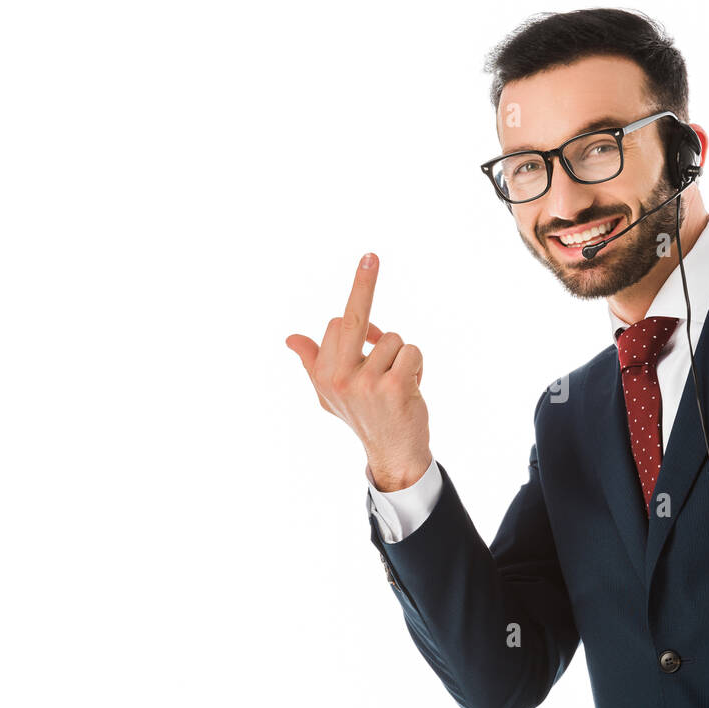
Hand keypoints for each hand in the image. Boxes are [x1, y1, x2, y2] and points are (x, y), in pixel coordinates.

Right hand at [285, 253, 431, 491]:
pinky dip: (418, 365)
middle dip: (363, 284)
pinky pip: (412, 351)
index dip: (357, 317)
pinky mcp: (395, 386)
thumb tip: (290, 339)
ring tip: (398, 381)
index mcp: (323, 375)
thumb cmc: (364, 417)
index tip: (367, 261)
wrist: (392, 453)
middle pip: (353, 319)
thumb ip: (313, 363)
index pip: (337, 324)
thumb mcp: (330, 393)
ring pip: (393, 338)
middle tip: (371, 255)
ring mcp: (367, 383)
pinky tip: (412, 387)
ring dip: (402, 356)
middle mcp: (340, 378)